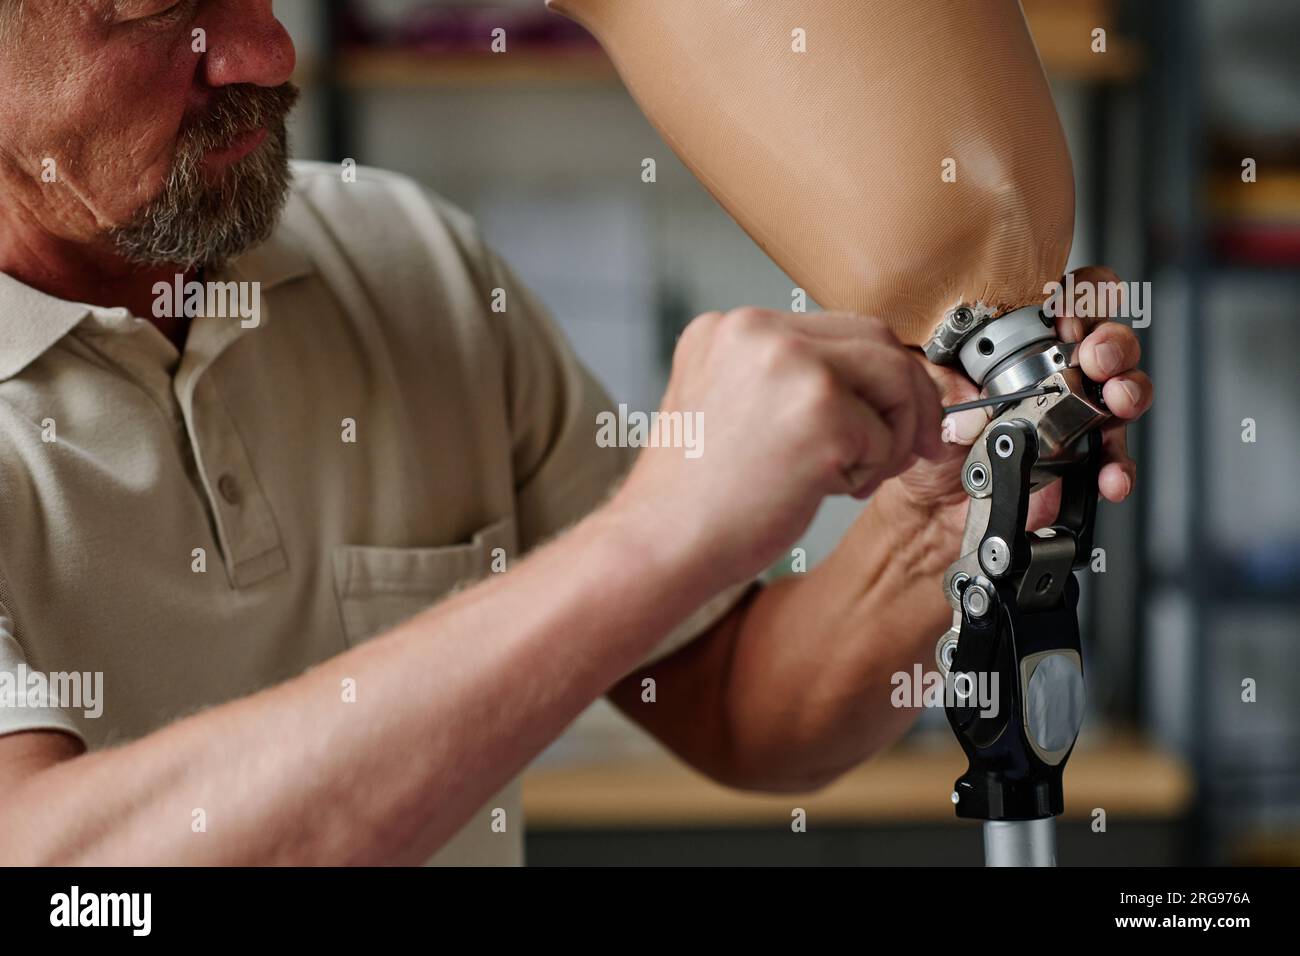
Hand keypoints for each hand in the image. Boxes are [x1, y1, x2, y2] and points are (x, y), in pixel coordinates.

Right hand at [609, 307, 946, 585]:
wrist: (659, 544)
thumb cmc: (695, 497)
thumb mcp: (728, 405)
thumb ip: (787, 380)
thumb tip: (877, 382)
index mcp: (731, 326)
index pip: (838, 329)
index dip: (877, 375)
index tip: (891, 415)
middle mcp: (760, 330)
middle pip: (877, 340)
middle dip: (909, 396)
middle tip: (915, 447)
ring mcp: (792, 367)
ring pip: (896, 380)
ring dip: (894, 436)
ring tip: (851, 478)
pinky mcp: (821, 413)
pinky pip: (887, 438)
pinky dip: (870, 473)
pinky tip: (821, 491)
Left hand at [887, 266, 1153, 545]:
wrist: (934, 505)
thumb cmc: (931, 437)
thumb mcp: (919, 391)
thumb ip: (938, 380)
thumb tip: (968, 394)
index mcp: (1021, 341)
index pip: (1067, 298)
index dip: (1080, 296)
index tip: (1066, 312)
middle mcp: (1057, 371)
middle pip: (1108, 340)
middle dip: (1111, 341)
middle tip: (1095, 356)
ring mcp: (1075, 414)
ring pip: (1124, 391)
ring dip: (1129, 391)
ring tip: (1116, 401)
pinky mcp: (1082, 460)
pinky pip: (1114, 459)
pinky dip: (1117, 467)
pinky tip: (1109, 474)